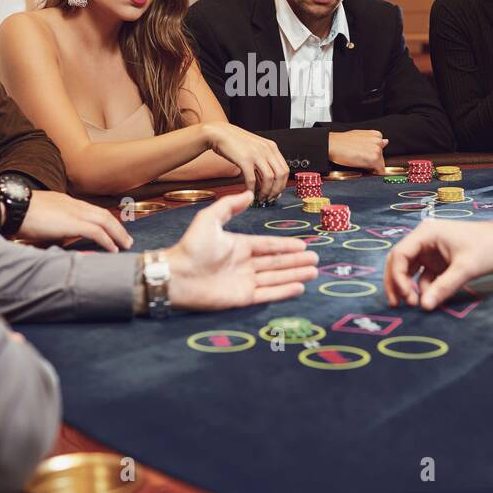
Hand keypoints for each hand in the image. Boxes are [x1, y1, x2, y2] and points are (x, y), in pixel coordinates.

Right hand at [18, 190, 132, 250]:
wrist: (13, 207)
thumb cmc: (20, 213)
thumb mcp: (41, 216)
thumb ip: (53, 223)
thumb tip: (57, 235)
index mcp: (66, 201)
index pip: (91, 210)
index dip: (104, 219)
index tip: (111, 229)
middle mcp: (74, 204)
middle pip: (103, 214)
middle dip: (117, 227)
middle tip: (126, 239)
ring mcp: (74, 212)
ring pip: (104, 221)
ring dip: (117, 234)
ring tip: (125, 245)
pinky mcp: (73, 223)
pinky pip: (97, 231)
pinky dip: (107, 240)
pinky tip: (112, 249)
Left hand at [165, 191, 318, 309]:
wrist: (176, 275)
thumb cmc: (191, 247)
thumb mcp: (209, 220)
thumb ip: (229, 206)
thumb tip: (248, 193)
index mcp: (239, 246)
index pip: (268, 246)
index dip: (286, 246)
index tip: (304, 245)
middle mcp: (245, 264)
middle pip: (276, 262)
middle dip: (296, 261)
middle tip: (316, 260)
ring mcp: (244, 282)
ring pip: (276, 278)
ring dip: (295, 275)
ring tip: (314, 272)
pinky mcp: (242, 298)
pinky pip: (268, 294)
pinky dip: (284, 291)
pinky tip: (299, 287)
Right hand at [202, 123, 288, 201]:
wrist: (219, 133)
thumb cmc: (235, 142)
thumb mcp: (256, 148)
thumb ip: (264, 161)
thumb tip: (268, 180)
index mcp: (271, 147)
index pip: (285, 169)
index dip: (282, 184)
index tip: (277, 192)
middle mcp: (266, 149)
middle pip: (280, 175)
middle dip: (276, 190)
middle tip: (270, 198)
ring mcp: (256, 154)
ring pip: (269, 178)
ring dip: (266, 191)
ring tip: (260, 197)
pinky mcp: (244, 159)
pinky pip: (252, 179)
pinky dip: (252, 189)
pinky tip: (249, 192)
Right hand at [329, 129, 388, 171]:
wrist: (333, 145)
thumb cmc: (342, 141)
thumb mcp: (360, 136)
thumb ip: (372, 140)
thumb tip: (385, 142)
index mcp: (376, 134)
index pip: (382, 148)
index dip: (373, 154)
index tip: (366, 156)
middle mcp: (379, 141)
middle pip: (381, 157)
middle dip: (373, 160)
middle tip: (360, 158)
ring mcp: (377, 150)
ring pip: (380, 164)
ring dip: (372, 166)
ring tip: (358, 161)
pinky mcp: (375, 159)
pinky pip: (380, 171)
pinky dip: (373, 172)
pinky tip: (363, 167)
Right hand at [383, 205, 492, 310]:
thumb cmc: (488, 247)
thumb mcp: (465, 268)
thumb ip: (443, 287)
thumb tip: (424, 306)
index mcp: (426, 233)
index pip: (400, 254)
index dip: (398, 277)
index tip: (406, 297)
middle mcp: (424, 240)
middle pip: (399, 262)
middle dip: (396, 283)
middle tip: (397, 304)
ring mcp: (430, 250)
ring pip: (408, 270)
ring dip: (408, 287)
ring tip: (413, 305)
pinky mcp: (438, 261)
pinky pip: (423, 276)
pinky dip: (423, 288)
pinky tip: (429, 300)